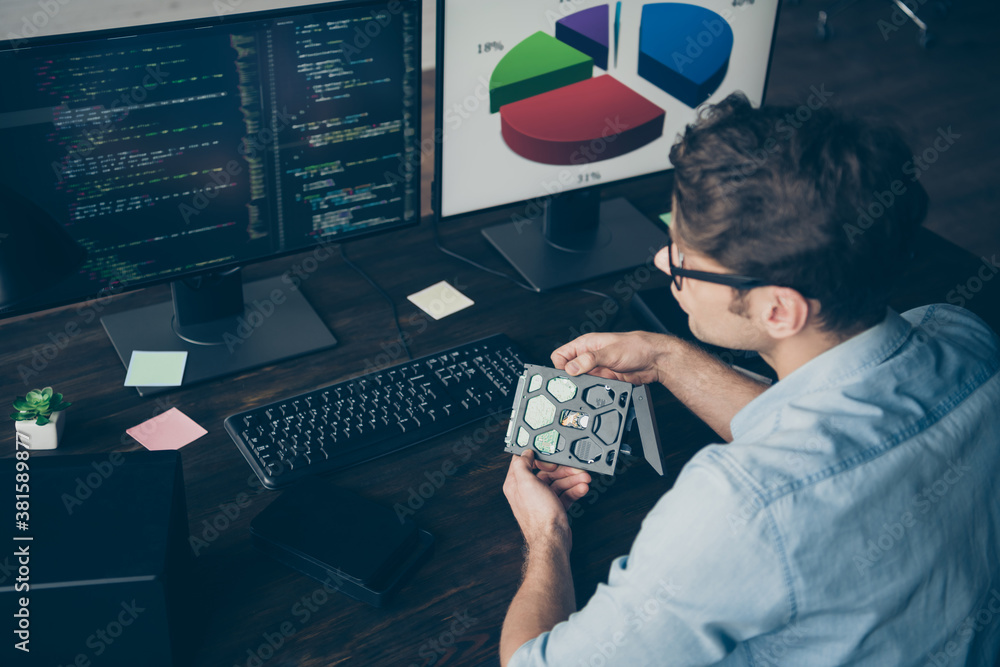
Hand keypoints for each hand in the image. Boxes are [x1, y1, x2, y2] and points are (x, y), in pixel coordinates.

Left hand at [503, 451, 589, 551]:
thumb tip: (525, 453)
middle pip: (546, 472)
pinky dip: (574, 490)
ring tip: (584, 478)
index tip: (551, 453)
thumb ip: (522, 464)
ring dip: (573, 479)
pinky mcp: (554, 506)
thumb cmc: (538, 516)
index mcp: (517, 484)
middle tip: (575, 467)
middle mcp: (528, 491)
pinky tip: (582, 488)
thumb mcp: (527, 484)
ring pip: (558, 482)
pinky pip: (565, 493)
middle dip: (563, 469)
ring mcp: (542, 499)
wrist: (552, 540)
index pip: (525, 462)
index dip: (539, 456)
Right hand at [551, 331, 670, 385]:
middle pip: (569, 370)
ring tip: (591, 385)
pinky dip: (594, 389)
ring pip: (580, 380)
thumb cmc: (635, 347)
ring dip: (583, 385)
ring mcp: (596, 369)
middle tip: (576, 384)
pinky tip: (600, 388)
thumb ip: (588, 360)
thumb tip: (570, 368)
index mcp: (586, 344)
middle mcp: (589, 356)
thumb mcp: (609, 352)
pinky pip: (593, 386)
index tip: (567, 374)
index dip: (560, 365)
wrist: (654, 360)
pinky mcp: (605, 379)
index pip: (561, 355)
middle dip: (570, 378)